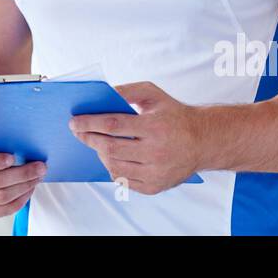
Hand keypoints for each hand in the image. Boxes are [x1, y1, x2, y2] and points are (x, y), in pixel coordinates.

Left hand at [69, 81, 200, 194]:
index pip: (112, 125)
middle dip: (88, 139)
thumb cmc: (175, 115)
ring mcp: (155, 172)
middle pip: (110, 148)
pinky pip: (124, 180)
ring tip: (97, 143)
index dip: (89, 123)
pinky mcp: (155, 186)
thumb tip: (102, 94)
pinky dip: (113, 168)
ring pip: (114, 166)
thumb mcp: (154, 94)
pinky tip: (113, 157)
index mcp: (154, 127)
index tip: (74, 122)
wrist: (203, 141)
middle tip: (77, 132)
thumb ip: (127, 91)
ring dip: (100, 154)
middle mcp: (155, 152)